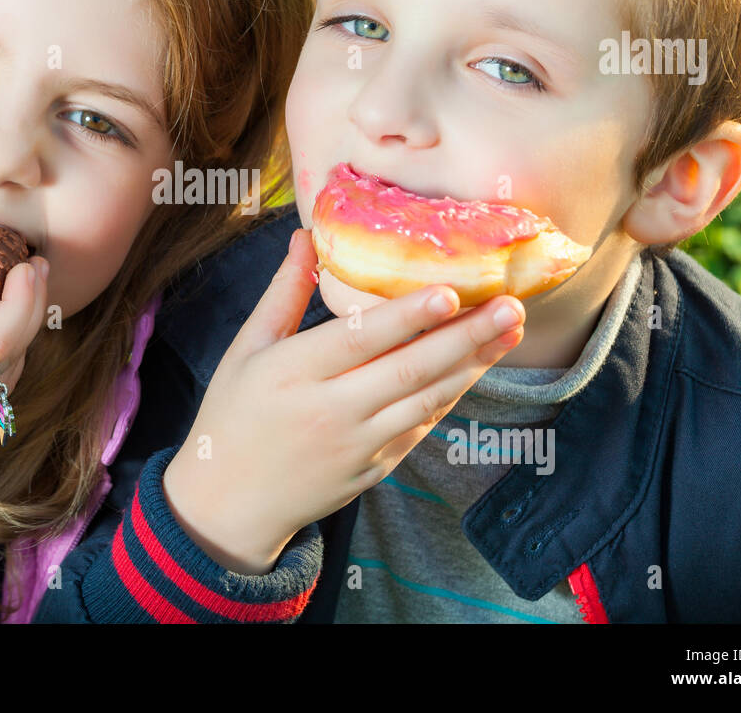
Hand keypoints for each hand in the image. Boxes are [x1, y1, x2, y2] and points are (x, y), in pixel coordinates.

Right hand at [162, 228, 524, 573]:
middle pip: (409, 370)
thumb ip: (283, 293)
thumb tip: (306, 236)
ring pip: (426, 401)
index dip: (408, 317)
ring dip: (472, 365)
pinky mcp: (374, 469)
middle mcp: (330, 411)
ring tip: (509, 332)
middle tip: (512, 307)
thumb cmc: (232, 415)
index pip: (360, 339)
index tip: (451, 293)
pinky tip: (475, 368)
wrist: (228, 504)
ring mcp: (357, 445)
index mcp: (293, 373)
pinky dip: (450, 397)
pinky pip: (421, 428)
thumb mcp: (246, 349)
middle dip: (466, 337)